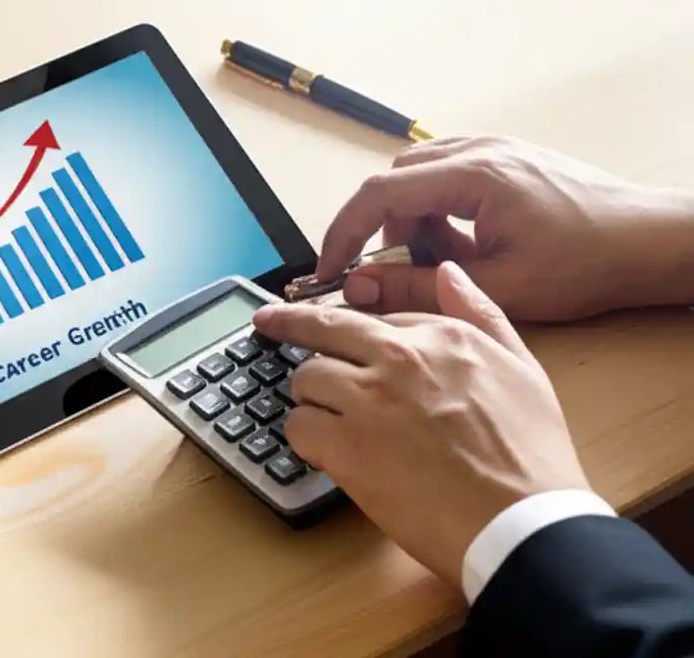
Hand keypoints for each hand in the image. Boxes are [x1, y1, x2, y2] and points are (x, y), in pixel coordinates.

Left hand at [252, 262, 590, 585]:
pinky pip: (298, 427)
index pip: (373, 316)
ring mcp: (368, 401)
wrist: (523, 525)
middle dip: (290, 324)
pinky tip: (325, 452)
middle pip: (323, 329)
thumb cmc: (529, 457)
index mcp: (440, 336)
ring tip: (331, 421)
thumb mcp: (522, 368)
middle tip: (267, 324)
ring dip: (312, 398)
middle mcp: (399, 359)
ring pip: (305, 378)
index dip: (352, 332)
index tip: (334, 332)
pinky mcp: (346, 447)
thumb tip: (449, 272)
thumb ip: (480, 314)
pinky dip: (305, 440)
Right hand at [318, 136, 693, 320]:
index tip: (329, 271)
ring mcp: (493, 148)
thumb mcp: (498, 287)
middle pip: (393, 182)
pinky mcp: (505, 157)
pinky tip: (461, 242)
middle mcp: (478, 149)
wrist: (652, 240)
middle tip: (393, 275)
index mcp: (474, 175)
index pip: (377, 194)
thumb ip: (418, 287)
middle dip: (382, 231)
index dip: (343, 234)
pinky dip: (437, 209)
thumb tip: (359, 290)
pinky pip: (446, 175)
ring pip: (417, 177)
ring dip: (411, 220)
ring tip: (441, 262)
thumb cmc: (588, 263)